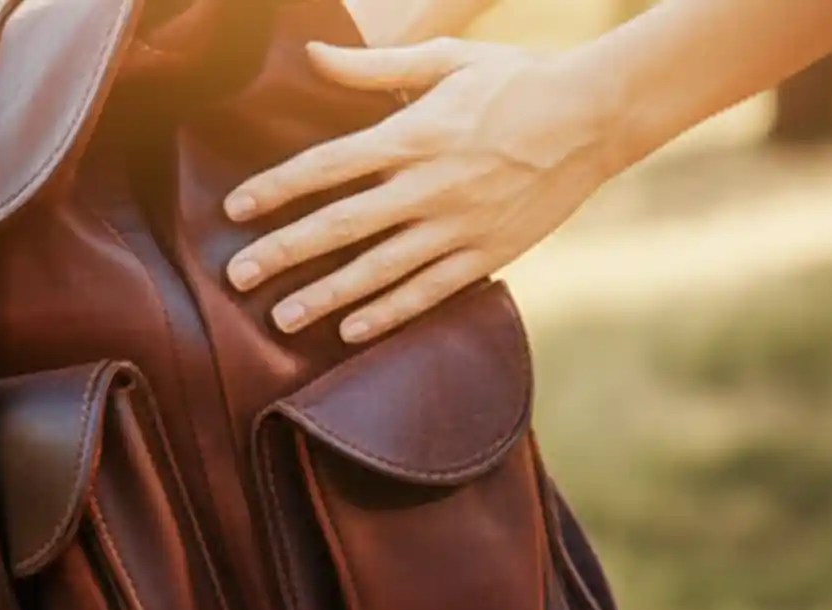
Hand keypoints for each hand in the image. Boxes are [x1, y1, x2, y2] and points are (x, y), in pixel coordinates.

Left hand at [224, 38, 619, 342]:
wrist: (596, 116)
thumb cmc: (516, 79)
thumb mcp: (445, 59)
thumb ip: (373, 68)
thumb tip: (313, 55)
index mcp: (411, 135)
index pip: (325, 166)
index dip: (275, 188)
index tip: (234, 209)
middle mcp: (427, 186)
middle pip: (340, 226)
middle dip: (283, 253)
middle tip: (237, 279)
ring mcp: (458, 226)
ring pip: (378, 270)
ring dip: (325, 297)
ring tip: (282, 320)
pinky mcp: (486, 254)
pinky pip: (428, 292)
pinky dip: (388, 313)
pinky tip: (351, 332)